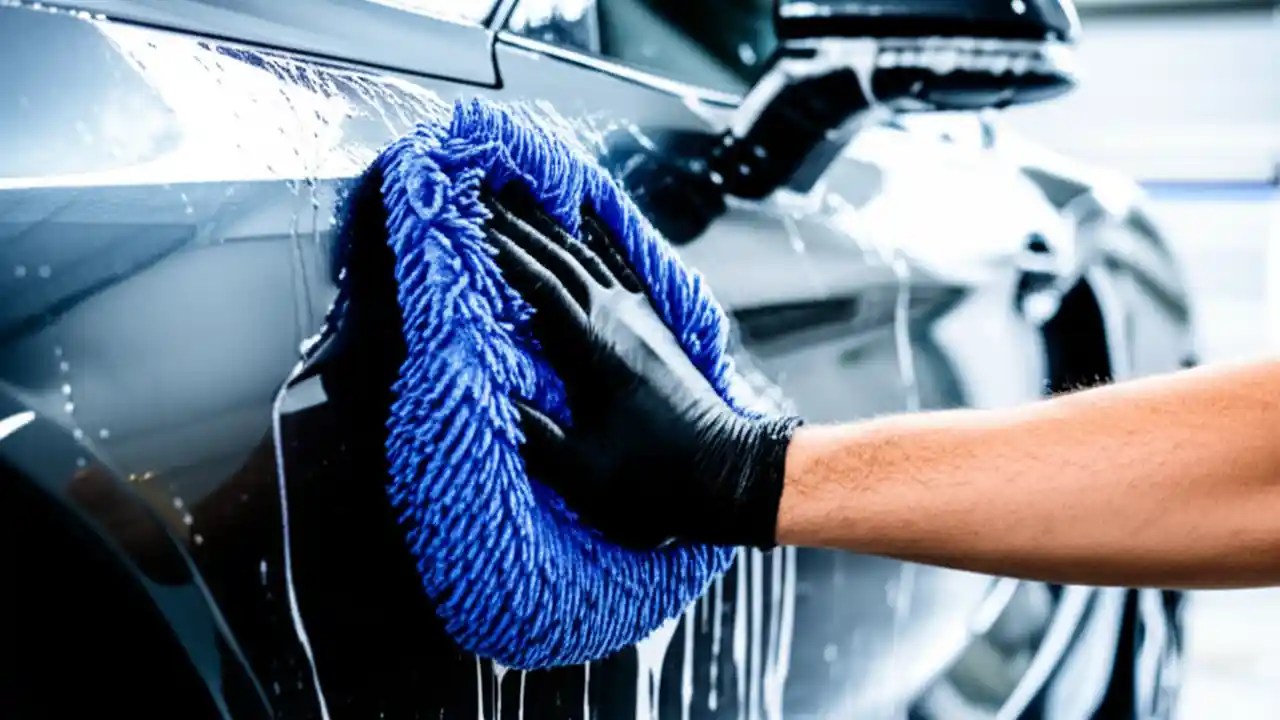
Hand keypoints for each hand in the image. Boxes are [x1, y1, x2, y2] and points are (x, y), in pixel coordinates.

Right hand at [486, 185, 801, 547]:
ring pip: (585, 253)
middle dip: (512, 222)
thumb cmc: (652, 482)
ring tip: (513, 189)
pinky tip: (584, 212)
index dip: (499, 251)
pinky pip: (619, 263)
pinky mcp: (653, 322)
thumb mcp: (581, 472)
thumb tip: (480, 391)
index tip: (463, 219)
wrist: (726, 474)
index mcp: (595, 351)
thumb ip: (530, 432)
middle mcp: (618, 319)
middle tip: (474, 188)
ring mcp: (639, 316)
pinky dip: (595, 234)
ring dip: (545, 221)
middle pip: (557, 256)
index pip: (537, 285)